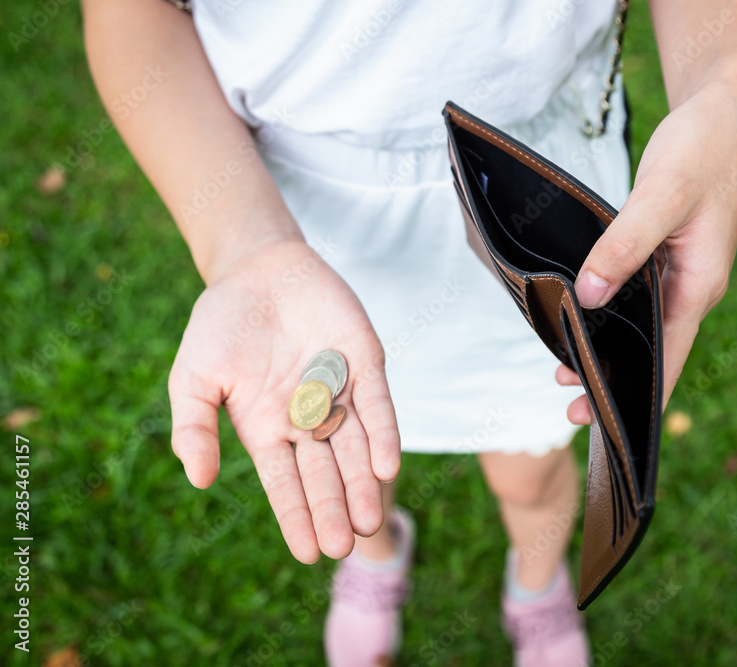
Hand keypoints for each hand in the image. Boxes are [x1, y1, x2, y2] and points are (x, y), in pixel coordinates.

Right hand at [168, 239, 399, 561]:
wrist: (257, 268)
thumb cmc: (222, 325)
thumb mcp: (193, 378)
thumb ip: (195, 428)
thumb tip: (199, 481)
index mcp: (269, 429)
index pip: (286, 484)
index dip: (297, 517)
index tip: (308, 554)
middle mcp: (308, 419)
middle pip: (325, 474)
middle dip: (334, 509)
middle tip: (344, 547)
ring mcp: (339, 392)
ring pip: (355, 448)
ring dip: (362, 484)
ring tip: (369, 522)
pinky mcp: (364, 364)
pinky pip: (376, 405)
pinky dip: (382, 434)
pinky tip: (386, 466)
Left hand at [559, 86, 736, 423]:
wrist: (727, 109)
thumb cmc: (703, 147)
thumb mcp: (661, 195)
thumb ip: (625, 246)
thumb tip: (588, 297)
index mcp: (700, 285)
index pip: (666, 359)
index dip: (631, 393)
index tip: (594, 420)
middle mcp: (693, 287)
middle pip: (653, 350)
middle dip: (614, 378)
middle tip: (565, 402)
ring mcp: (682, 272)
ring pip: (644, 325)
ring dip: (610, 348)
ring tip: (565, 368)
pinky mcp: (668, 253)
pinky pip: (640, 296)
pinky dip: (612, 314)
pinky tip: (584, 317)